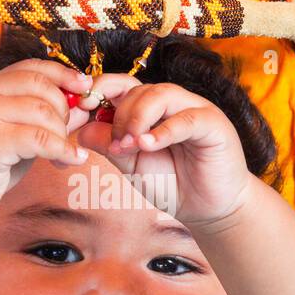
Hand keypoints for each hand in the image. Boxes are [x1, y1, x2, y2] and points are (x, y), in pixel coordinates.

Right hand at [0, 61, 140, 222]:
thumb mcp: (18, 133)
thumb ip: (45, 117)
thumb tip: (83, 106)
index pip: (31, 68)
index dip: (62, 74)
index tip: (85, 85)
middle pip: (41, 87)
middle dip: (64, 110)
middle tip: (68, 133)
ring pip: (42, 112)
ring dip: (63, 135)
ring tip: (66, 153)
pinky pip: (39, 139)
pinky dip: (61, 150)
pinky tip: (70, 160)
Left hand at [75, 82, 253, 228]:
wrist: (207, 208)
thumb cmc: (171, 183)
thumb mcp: (131, 166)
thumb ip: (109, 146)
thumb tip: (82, 130)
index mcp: (150, 109)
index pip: (122, 86)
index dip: (100, 89)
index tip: (82, 106)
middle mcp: (171, 103)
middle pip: (138, 89)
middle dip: (119, 116)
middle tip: (117, 145)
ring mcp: (194, 109)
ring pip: (160, 95)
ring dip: (138, 119)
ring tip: (132, 145)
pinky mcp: (213, 124)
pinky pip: (186, 119)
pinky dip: (163, 131)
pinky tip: (148, 145)